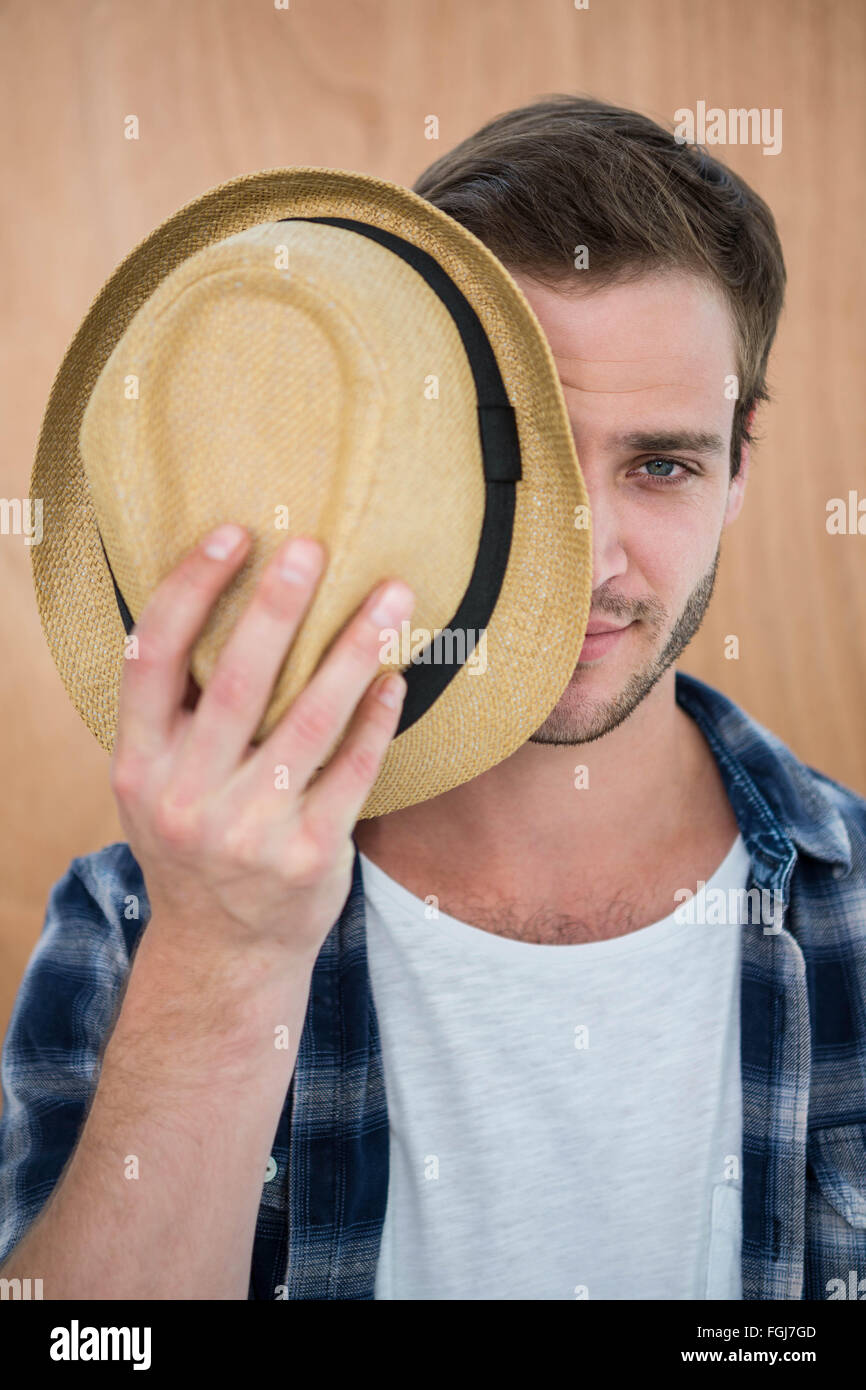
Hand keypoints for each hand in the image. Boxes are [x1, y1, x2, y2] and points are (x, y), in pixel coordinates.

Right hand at [109, 523, 414, 967]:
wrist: (224, 952)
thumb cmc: (195, 841)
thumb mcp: (156, 783)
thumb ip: (177, 713)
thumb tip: (229, 602)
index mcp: (140, 763)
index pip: (151, 658)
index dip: (188, 589)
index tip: (232, 535)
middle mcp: (186, 796)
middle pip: (237, 681)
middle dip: (279, 606)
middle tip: (317, 547)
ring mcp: (248, 830)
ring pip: (310, 721)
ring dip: (354, 649)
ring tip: (393, 598)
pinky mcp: (308, 856)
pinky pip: (353, 772)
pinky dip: (378, 720)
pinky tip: (397, 678)